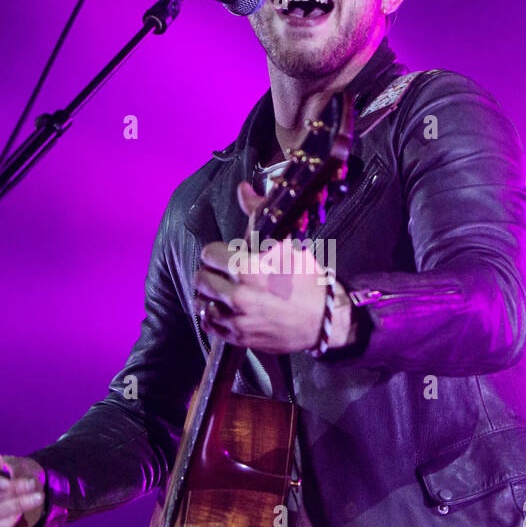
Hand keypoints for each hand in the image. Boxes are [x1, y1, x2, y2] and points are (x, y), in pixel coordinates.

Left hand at [191, 181, 350, 354]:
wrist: (324, 318)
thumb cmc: (307, 279)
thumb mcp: (286, 243)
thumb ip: (259, 214)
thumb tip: (242, 189)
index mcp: (248, 268)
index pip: (209, 254)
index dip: (218, 252)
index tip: (227, 255)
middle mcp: (238, 295)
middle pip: (201, 278)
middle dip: (211, 273)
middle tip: (224, 274)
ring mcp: (237, 319)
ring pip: (201, 302)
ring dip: (209, 296)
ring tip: (223, 292)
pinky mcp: (238, 337)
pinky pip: (209, 325)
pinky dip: (212, 316)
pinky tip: (224, 309)